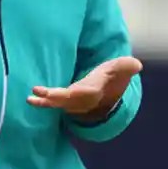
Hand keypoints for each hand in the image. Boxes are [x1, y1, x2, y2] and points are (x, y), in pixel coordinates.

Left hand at [27, 56, 142, 119]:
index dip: (79, 92)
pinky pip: (52, 102)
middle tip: (42, 93)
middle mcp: (82, 98)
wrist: (106, 95)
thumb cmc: (111, 78)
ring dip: (45, 101)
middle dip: (56, 97)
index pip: (87, 92)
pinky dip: (42, 100)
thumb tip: (136, 65)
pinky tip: (31, 97)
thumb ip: (125, 66)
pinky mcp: (63, 100)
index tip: (71, 90)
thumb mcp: (120, 69)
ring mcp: (72, 101)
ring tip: (31, 97)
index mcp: (94, 90)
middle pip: (68, 100)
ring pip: (58, 103)